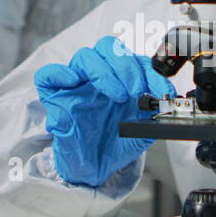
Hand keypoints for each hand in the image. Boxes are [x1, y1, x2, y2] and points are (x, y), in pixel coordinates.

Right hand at [35, 36, 174, 187]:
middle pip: (108, 48)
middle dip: (127, 68)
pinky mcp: (54, 97)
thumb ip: (154, 113)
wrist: (95, 168)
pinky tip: (74, 83)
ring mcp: (76, 84)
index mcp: (121, 79)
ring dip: (104, 73)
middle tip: (137, 91)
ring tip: (118, 96)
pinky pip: (48, 75)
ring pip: (85, 56)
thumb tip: (167, 102)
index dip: (151, 71)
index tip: (163, 90)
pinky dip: (60, 73)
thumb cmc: (116, 145)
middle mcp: (98, 76)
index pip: (134, 60)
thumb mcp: (143, 130)